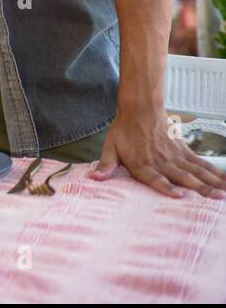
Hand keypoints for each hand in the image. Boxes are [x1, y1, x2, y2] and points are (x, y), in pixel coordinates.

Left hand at [91, 106, 225, 197]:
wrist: (139, 108)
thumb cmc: (123, 131)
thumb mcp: (110, 147)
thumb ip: (105, 165)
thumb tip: (94, 178)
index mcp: (142, 164)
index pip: (155, 178)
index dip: (167, 188)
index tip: (179, 196)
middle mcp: (161, 162)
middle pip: (182, 177)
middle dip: (200, 189)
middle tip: (216, 199)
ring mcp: (175, 156)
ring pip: (196, 172)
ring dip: (212, 183)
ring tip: (223, 195)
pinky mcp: (183, 151)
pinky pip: (201, 163)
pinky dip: (214, 172)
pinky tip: (225, 181)